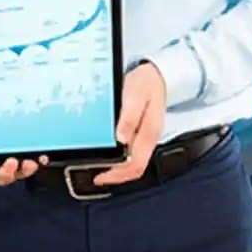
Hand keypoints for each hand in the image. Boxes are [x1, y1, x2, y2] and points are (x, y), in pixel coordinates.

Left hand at [94, 62, 166, 185]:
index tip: (100, 177)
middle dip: (114, 175)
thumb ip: (129, 117)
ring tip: (97, 166)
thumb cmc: (146, 83)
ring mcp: (144, 136)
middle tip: (95, 174)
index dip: (118, 175)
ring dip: (115, 167)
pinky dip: (117, 156)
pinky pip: (130, 150)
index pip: (136, 165)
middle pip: (133, 167)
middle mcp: (148, 138)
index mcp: (149, 132)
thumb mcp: (136, 95)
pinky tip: (106, 152)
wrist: (156, 74)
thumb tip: (121, 139)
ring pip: (132, 161)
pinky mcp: (139, 131)